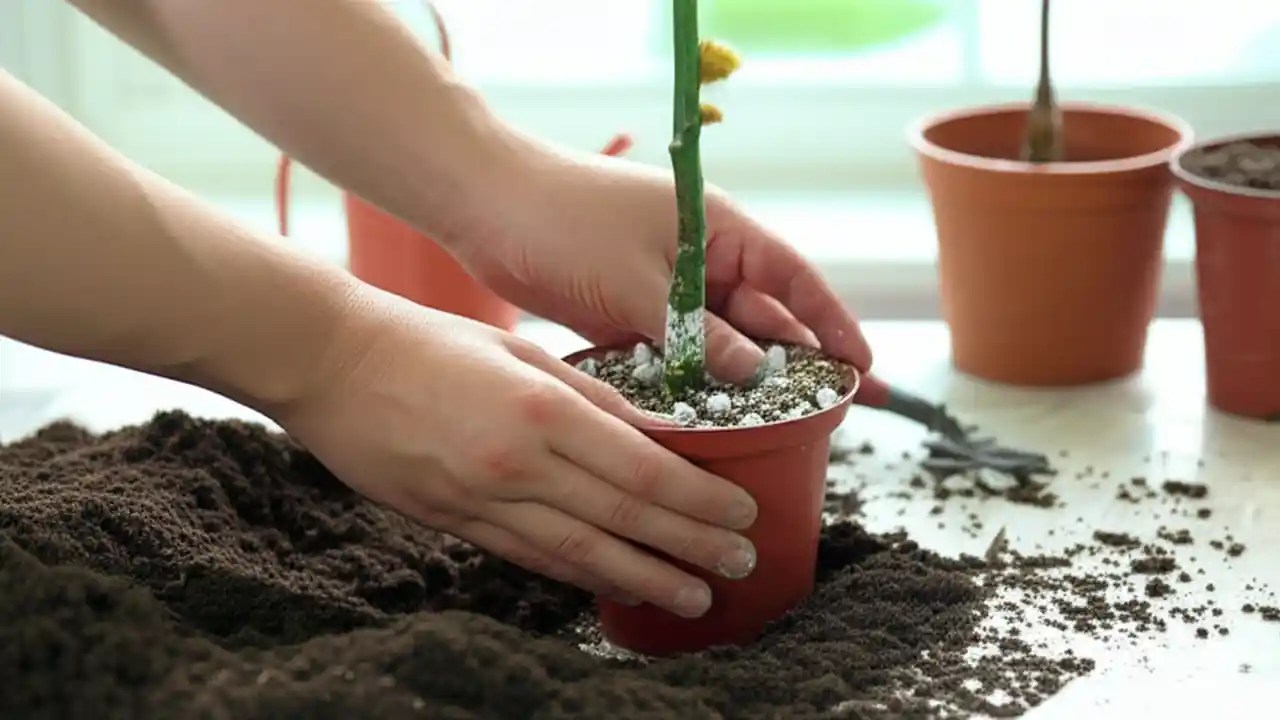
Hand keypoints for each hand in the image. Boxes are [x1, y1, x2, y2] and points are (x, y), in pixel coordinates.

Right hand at [275, 286, 758, 617]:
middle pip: (622, 518)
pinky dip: (578, 574)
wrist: (329, 362)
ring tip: (694, 598)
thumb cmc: (428, 340)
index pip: (640, 469)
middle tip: (739, 566)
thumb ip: (591, 395)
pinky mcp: (452, 522)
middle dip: (689, 546)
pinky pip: (528, 555)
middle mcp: (516, 465)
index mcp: (540, 410)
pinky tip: (614, 586)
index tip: (741, 515)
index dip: (698, 500)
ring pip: (579, 551)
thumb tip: (656, 432)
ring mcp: (480, 501)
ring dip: (644, 578)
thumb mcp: (520, 350)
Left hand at [451, 146, 873, 382]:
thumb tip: (756, 372)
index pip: (794, 278)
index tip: (863, 369)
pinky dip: (691, 382)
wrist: (485, 205)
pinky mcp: (630, 311)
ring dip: (741, 380)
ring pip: (719, 341)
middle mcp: (701, 258)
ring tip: (777, 430)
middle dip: (796, 364)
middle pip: (764, 317)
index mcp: (718, 229)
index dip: (833, 324)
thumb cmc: (565, 220)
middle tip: (831, 416)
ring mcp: (666, 286)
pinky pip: (676, 352)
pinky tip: (707, 420)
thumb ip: (697, 331)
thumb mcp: (639, 282)